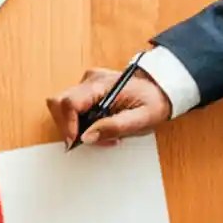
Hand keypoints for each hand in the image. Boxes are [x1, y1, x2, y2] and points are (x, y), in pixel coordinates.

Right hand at [47, 68, 171, 146]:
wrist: (163, 89)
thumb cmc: (155, 101)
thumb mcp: (141, 119)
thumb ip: (114, 127)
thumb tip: (87, 137)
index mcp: (102, 84)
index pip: (70, 102)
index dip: (67, 125)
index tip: (74, 141)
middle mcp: (90, 80)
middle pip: (60, 104)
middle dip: (68, 127)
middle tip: (89, 140)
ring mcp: (86, 84)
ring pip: (62, 107)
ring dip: (73, 126)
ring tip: (98, 134)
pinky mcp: (86, 90)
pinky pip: (71, 107)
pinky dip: (78, 122)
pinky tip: (97, 126)